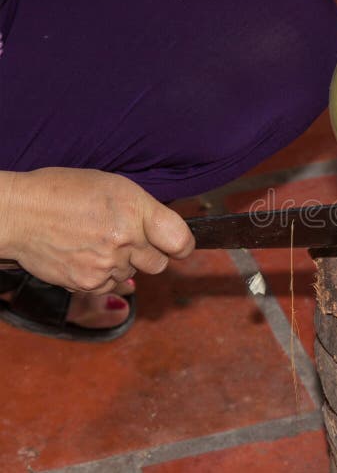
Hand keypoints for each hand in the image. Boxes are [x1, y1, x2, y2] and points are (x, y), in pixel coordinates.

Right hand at [0, 168, 194, 293]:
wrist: (18, 214)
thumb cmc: (65, 192)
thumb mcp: (114, 186)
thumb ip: (146, 211)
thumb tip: (169, 238)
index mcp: (136, 209)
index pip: (181, 240)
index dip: (181, 245)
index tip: (177, 245)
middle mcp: (126, 240)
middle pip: (159, 263)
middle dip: (149, 254)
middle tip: (127, 240)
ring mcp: (107, 265)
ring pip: (133, 275)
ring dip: (123, 264)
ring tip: (96, 242)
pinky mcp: (88, 284)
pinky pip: (110, 286)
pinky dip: (103, 276)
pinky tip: (86, 256)